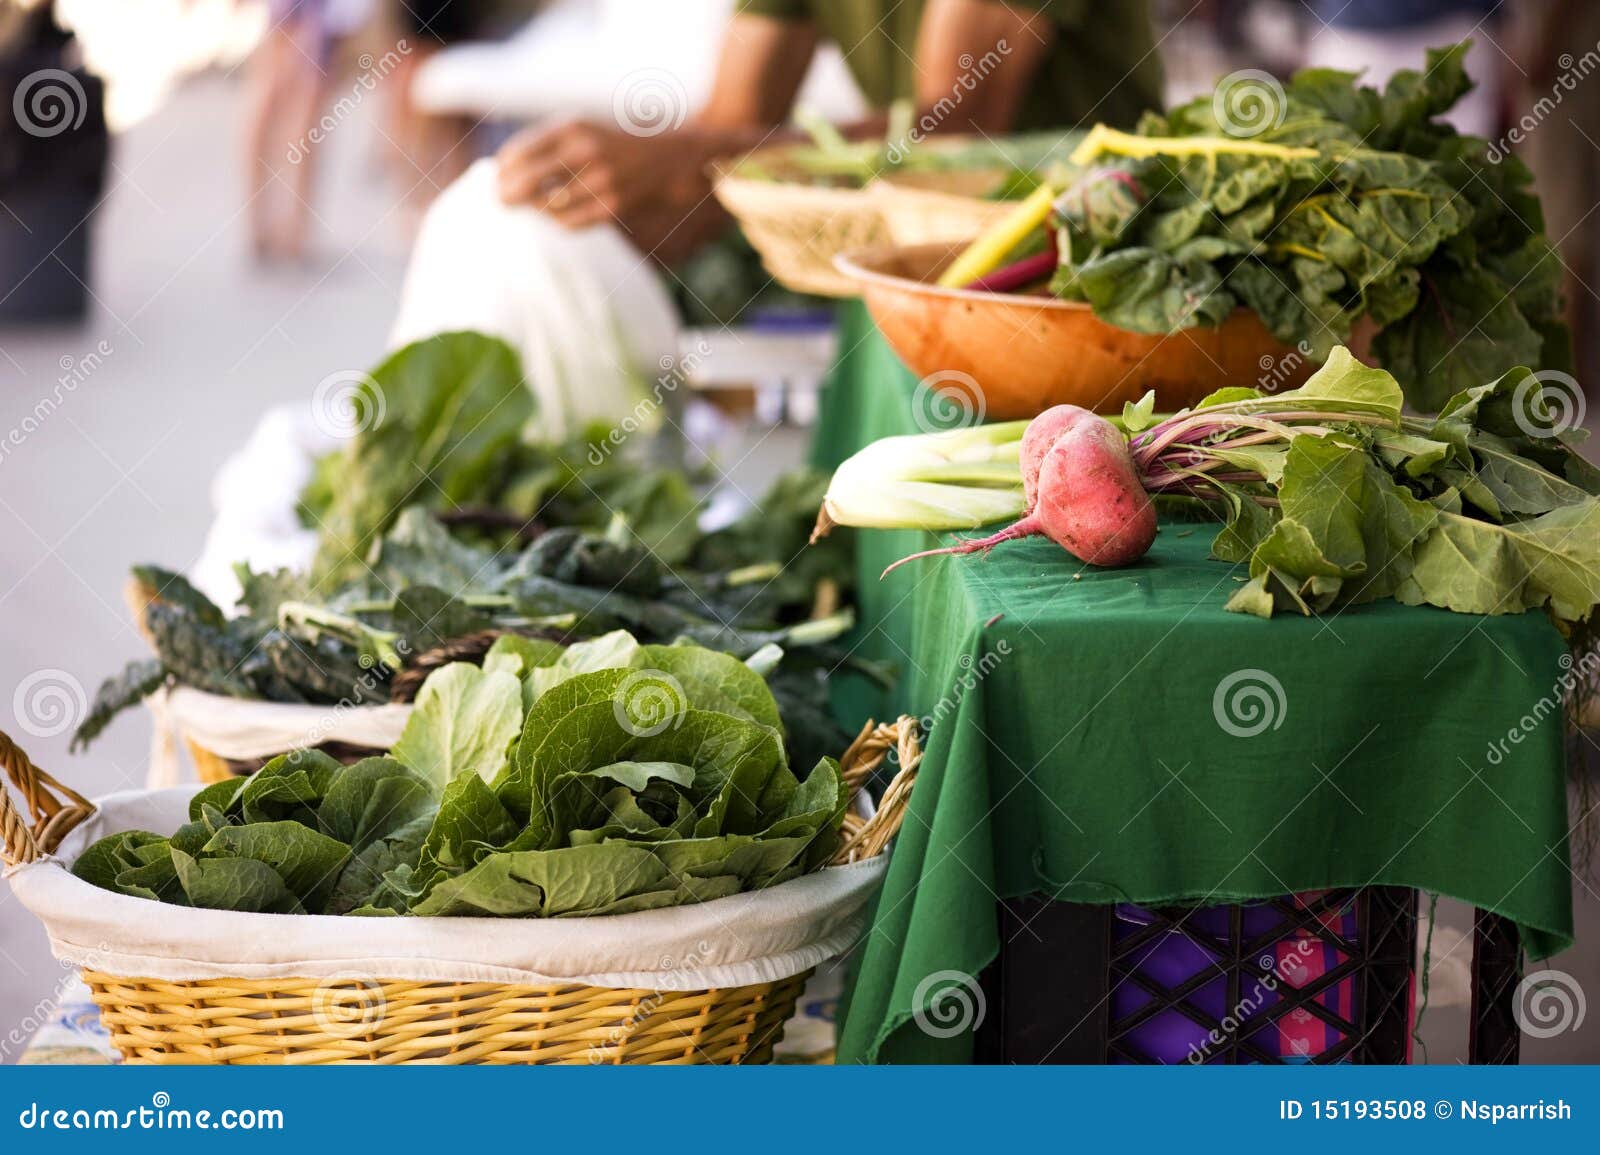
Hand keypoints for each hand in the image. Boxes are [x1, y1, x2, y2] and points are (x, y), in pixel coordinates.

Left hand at [496, 119, 708, 233]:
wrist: (665, 159)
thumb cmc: (609, 144)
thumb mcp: (579, 129)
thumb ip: (543, 144)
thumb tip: (502, 169)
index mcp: (573, 128)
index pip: (521, 152)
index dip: (503, 169)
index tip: (497, 176)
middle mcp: (586, 153)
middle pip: (528, 182)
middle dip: (507, 194)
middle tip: (500, 200)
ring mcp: (600, 182)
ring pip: (547, 206)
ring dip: (533, 208)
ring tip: (529, 206)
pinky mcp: (612, 208)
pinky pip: (569, 223)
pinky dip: (556, 220)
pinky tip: (554, 213)